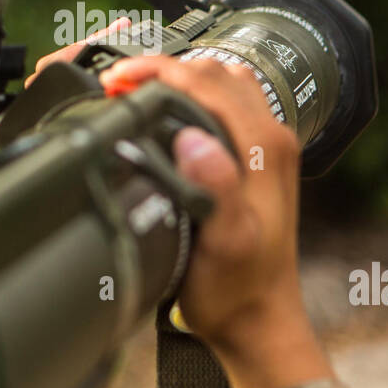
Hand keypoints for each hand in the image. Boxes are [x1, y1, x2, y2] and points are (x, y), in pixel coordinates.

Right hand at [99, 55, 333, 387]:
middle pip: (217, 72)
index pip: (209, 81)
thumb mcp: (224, 243)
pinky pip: (226, 104)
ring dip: (179, 77)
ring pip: (224, 83)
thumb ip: (216, 188)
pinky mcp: (256, 158)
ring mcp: (266, 147)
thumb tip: (194, 141)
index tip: (116, 79)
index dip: (158, 71)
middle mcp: (271, 138)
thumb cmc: (237, 289)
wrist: (258, 319)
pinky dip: (191, 94)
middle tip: (116, 82)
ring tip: (135, 89)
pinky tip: (164, 112)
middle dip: (163, 68)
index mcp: (265, 147)